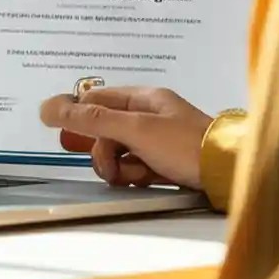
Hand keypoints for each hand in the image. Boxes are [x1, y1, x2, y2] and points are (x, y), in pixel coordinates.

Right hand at [39, 87, 212, 189]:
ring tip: (133, 177)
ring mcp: (158, 140)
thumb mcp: (135, 129)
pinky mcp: (165, 163)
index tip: (64, 136)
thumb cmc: (184, 145)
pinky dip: (135, 175)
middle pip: (105, 129)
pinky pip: (135, 166)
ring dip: (119, 166)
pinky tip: (147, 181)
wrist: (230, 174)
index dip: (77, 115)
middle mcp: (150, 115)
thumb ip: (93, 120)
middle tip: (109, 166)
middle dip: (103, 150)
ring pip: (118, 151)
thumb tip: (49, 108)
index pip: (96, 99)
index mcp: (144, 98)